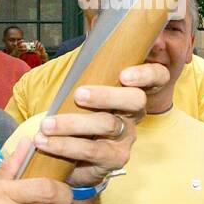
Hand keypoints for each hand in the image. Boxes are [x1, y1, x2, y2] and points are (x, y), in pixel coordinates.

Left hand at [33, 62, 167, 187]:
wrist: (71, 154)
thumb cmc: (77, 113)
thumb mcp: (83, 91)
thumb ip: (86, 73)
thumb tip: (78, 44)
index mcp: (132, 89)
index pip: (156, 76)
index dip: (145, 74)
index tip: (124, 75)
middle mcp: (135, 113)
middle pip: (135, 100)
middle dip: (106, 95)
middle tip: (78, 94)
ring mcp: (127, 137)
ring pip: (109, 125)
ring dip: (74, 123)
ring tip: (47, 125)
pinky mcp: (115, 159)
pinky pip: (92, 151)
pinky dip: (65, 145)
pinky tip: (46, 142)